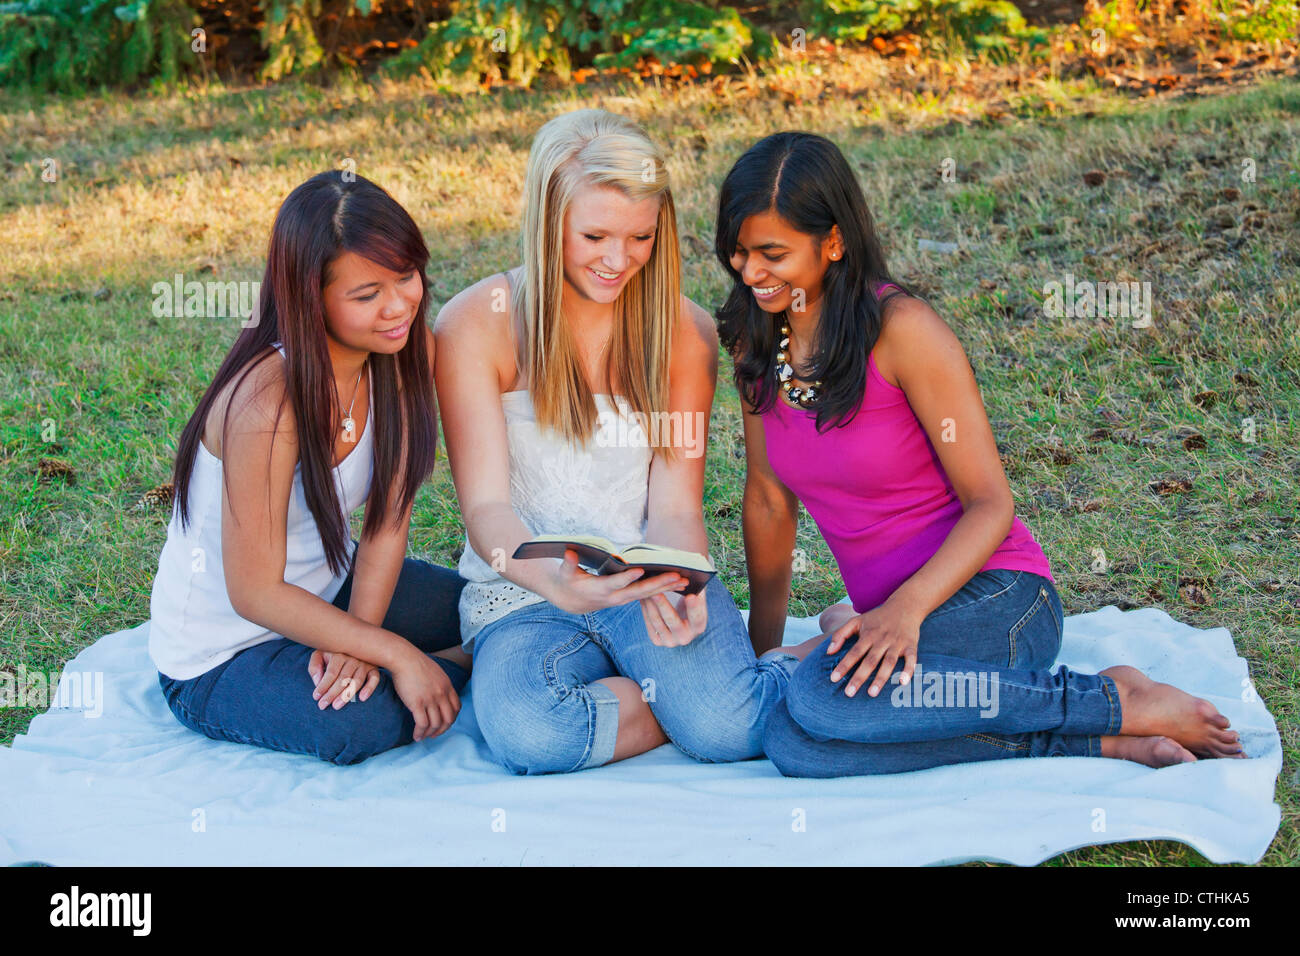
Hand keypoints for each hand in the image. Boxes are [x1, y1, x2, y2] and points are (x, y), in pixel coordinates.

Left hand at [309, 649, 380, 709]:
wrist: (350, 644)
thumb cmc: (331, 654)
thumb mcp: (319, 655)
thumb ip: (315, 667)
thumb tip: (317, 681)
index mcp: (339, 654)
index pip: (331, 673)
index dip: (323, 686)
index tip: (316, 697)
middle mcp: (353, 658)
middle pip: (343, 679)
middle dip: (332, 694)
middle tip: (323, 705)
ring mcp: (364, 663)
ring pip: (357, 681)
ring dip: (347, 695)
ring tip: (336, 706)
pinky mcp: (373, 668)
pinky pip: (374, 678)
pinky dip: (369, 688)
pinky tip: (362, 698)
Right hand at [389, 646, 460, 741]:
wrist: (402, 657)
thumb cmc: (415, 663)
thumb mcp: (435, 672)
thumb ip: (440, 684)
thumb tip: (438, 695)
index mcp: (447, 685)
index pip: (456, 708)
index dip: (451, 719)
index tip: (443, 724)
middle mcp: (442, 693)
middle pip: (448, 719)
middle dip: (442, 730)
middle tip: (434, 734)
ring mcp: (430, 699)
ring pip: (435, 724)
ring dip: (429, 734)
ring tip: (422, 736)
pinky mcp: (417, 703)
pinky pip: (422, 724)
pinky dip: (420, 733)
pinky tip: (416, 735)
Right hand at [546, 548, 686, 614]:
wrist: (574, 601)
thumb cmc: (570, 582)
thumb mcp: (566, 573)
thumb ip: (568, 563)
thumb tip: (569, 551)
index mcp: (601, 589)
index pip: (616, 583)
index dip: (627, 578)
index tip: (639, 570)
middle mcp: (616, 597)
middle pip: (640, 591)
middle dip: (658, 584)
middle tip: (675, 576)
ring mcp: (624, 599)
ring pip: (648, 595)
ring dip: (667, 588)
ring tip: (685, 581)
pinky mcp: (629, 598)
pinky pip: (649, 596)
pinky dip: (664, 590)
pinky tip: (679, 584)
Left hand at [640, 587, 707, 646]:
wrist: (679, 623)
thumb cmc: (689, 605)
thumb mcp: (695, 599)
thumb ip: (696, 590)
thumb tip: (694, 575)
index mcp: (699, 627)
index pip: (697, 617)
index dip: (694, 607)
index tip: (691, 595)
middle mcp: (685, 637)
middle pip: (673, 620)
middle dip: (663, 605)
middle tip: (657, 592)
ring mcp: (670, 641)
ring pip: (657, 621)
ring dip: (650, 604)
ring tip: (645, 590)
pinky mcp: (657, 640)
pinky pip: (649, 623)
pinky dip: (645, 609)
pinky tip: (642, 597)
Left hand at [825, 599, 922, 697]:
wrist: (905, 606)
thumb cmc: (877, 617)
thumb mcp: (856, 621)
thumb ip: (840, 635)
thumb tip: (828, 652)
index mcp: (868, 635)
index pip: (854, 652)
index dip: (843, 665)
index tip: (833, 679)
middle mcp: (882, 640)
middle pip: (869, 661)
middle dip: (859, 677)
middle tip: (849, 693)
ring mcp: (897, 644)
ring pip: (888, 663)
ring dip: (880, 678)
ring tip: (871, 694)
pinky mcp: (911, 646)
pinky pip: (911, 660)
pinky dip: (908, 670)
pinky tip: (902, 682)